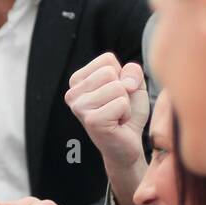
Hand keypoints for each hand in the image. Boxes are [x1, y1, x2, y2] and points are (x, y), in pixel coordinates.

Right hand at [64, 52, 148, 172]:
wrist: (127, 144)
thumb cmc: (126, 113)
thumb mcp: (133, 84)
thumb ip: (132, 70)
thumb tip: (126, 83)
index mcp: (77, 80)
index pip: (107, 59)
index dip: (120, 76)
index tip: (114, 95)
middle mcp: (72, 93)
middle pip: (110, 72)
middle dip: (122, 90)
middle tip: (115, 107)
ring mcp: (79, 107)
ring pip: (117, 87)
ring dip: (124, 103)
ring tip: (116, 115)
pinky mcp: (92, 121)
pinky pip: (121, 103)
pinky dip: (126, 113)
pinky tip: (117, 124)